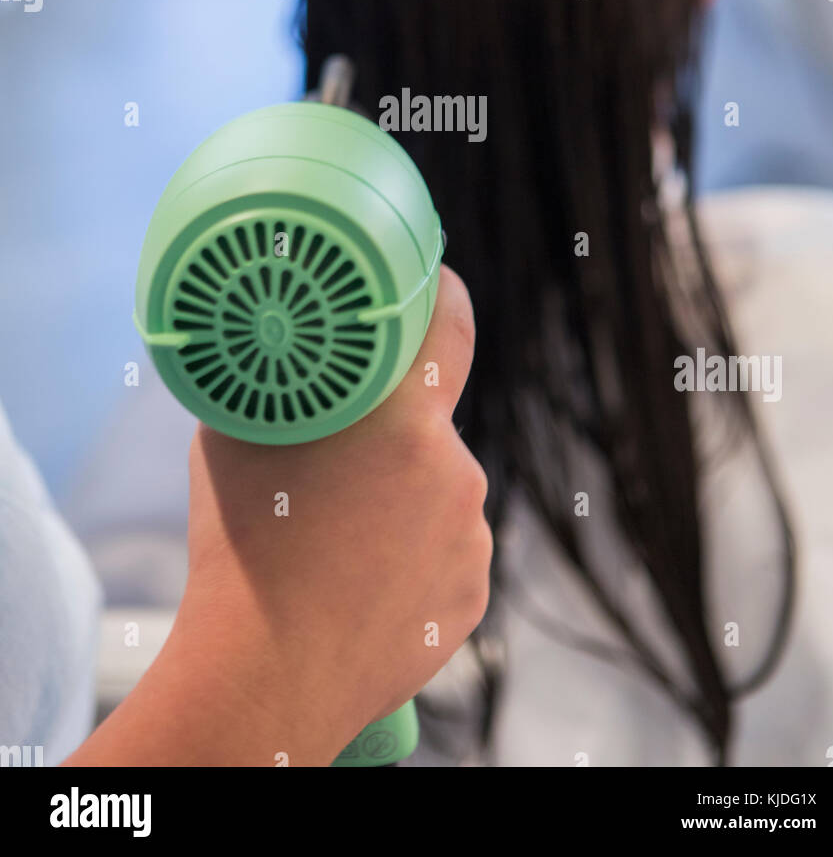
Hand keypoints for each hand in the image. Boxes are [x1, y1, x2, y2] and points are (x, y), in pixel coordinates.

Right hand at [65, 267, 491, 767]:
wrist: (265, 674)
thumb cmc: (242, 546)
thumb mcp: (236, 438)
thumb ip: (275, 384)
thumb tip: (271, 348)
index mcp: (406, 420)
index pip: (451, 327)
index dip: (445, 294)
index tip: (436, 283)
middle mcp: (456, 471)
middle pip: (428, 426)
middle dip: (389, 436)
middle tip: (333, 469)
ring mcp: (470, 538)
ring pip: (437, 494)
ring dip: (401, 501)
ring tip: (337, 541)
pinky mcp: (472, 595)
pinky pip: (446, 553)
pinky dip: (412, 557)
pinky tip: (362, 581)